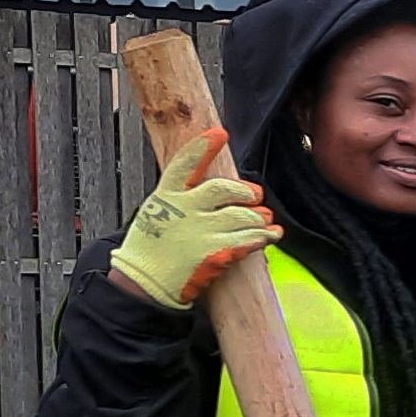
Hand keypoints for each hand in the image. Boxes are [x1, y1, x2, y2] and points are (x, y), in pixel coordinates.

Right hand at [109, 132, 276, 309]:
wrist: (144, 282)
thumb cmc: (153, 247)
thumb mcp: (157, 213)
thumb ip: (183, 198)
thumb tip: (218, 190)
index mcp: (166, 196)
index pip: (185, 164)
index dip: (203, 148)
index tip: (220, 134)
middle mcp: (184, 210)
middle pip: (223, 189)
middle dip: (244, 191)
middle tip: (255, 195)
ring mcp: (200, 231)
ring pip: (242, 215)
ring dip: (258, 217)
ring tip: (264, 219)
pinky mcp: (215, 253)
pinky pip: (249, 239)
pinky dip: (263, 236)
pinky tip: (271, 234)